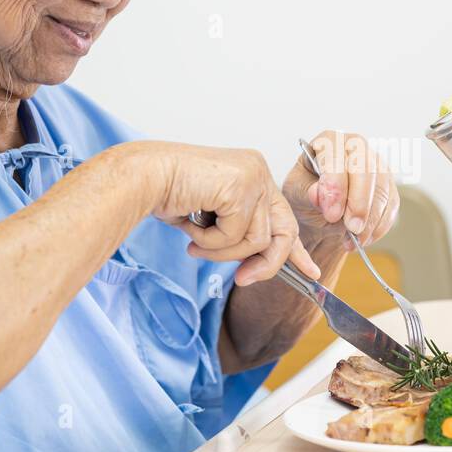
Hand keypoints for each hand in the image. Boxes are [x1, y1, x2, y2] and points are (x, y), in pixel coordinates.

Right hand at [146, 143, 320, 285]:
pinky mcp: (240, 187)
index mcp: (253, 175)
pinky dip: (211, 241)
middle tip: (242, 280)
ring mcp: (253, 177)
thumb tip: (254, 266)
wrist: (142, 176)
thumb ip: (237, 233)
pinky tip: (191, 225)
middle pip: (283, 230)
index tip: (309, 271)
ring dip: (222, 251)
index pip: (284, 217)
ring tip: (195, 242)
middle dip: (266, 263)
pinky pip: (235, 235)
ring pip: (256, 239)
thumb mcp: (212, 219)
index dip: (295, 249)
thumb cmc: (167, 193)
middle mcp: (258, 171)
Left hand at [283, 130, 399, 248]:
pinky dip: (379, 225)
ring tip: (354, 238)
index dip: (336, 183)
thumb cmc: (305, 197)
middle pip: (366, 168)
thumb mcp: (297, 193)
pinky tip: (364, 238)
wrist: (318, 215)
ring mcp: (376, 165)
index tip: (332, 213)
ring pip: (382, 188)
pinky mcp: (388, 186)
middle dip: (360, 202)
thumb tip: (319, 194)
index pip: (337, 153)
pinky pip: (391, 205)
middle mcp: (355, 147)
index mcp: (329, 141)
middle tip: (351, 228)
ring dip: (371, 218)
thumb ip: (307, 192)